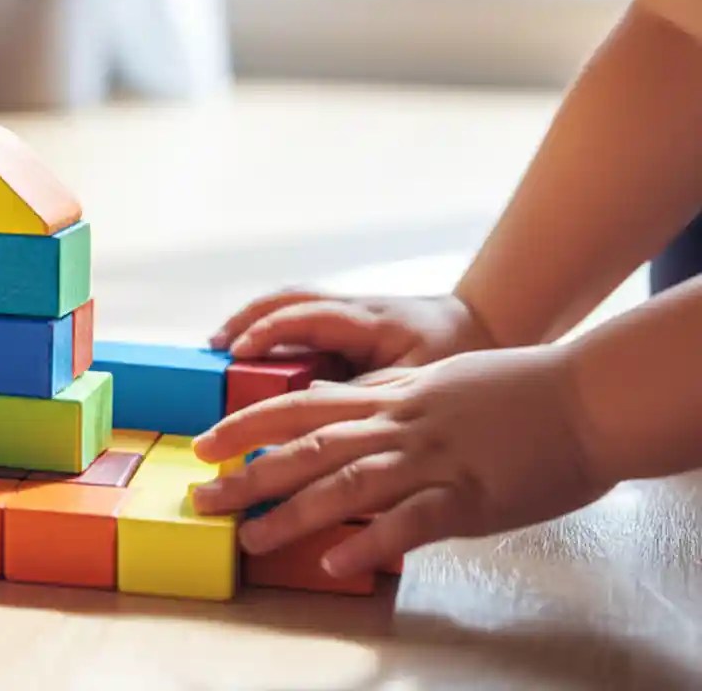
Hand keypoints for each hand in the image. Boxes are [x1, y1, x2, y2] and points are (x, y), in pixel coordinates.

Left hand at [191, 345, 609, 576]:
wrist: (585, 398)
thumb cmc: (514, 390)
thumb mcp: (433, 380)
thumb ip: (380, 396)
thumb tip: (330, 399)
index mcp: (390, 400)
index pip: (301, 407)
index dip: (247, 424)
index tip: (205, 442)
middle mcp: (399, 426)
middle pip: (308, 448)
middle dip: (248, 473)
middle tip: (202, 497)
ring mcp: (431, 460)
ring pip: (346, 484)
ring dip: (293, 513)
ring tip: (252, 538)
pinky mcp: (468, 495)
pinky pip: (411, 521)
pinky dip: (370, 541)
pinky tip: (335, 560)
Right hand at [208, 290, 496, 372]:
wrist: (488, 324)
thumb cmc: (459, 355)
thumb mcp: (421, 381)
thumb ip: (371, 392)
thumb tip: (316, 404)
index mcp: (370, 318)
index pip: (306, 314)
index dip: (267, 332)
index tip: (237, 353)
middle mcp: (353, 307)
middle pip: (287, 298)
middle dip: (246, 320)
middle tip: (215, 348)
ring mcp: (349, 312)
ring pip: (290, 304)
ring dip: (254, 323)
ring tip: (223, 350)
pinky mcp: (348, 324)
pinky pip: (301, 320)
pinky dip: (272, 333)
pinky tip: (257, 359)